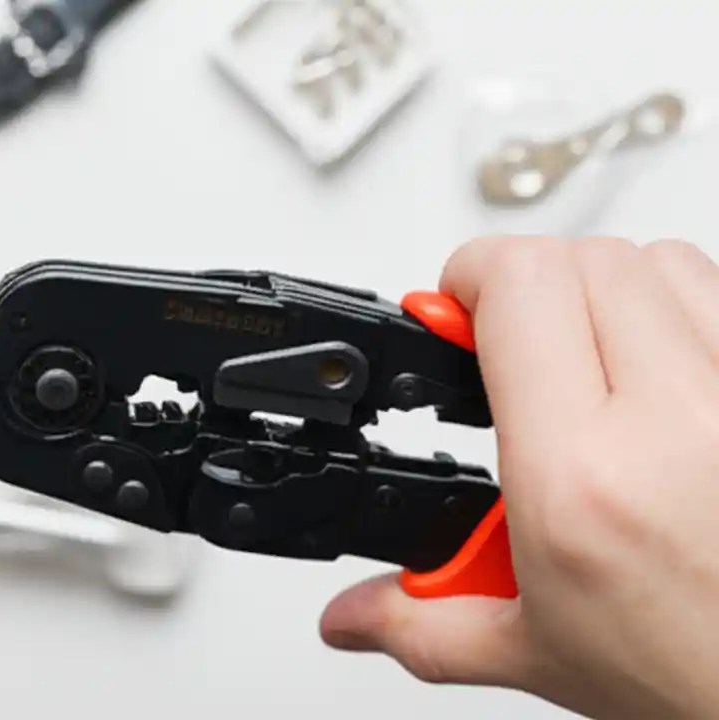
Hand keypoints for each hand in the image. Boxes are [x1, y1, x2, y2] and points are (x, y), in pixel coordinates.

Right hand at [319, 236, 718, 718]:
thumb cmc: (694, 674)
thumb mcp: (535, 652)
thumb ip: (420, 624)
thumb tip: (350, 617)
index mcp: (579, 478)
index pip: (516, 287)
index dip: (467, 277)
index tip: (452, 314)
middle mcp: (672, 421)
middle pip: (580, 259)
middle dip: (527, 288)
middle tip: (512, 344)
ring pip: (657, 261)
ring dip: (607, 290)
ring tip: (590, 356)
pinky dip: (677, 310)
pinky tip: (658, 370)